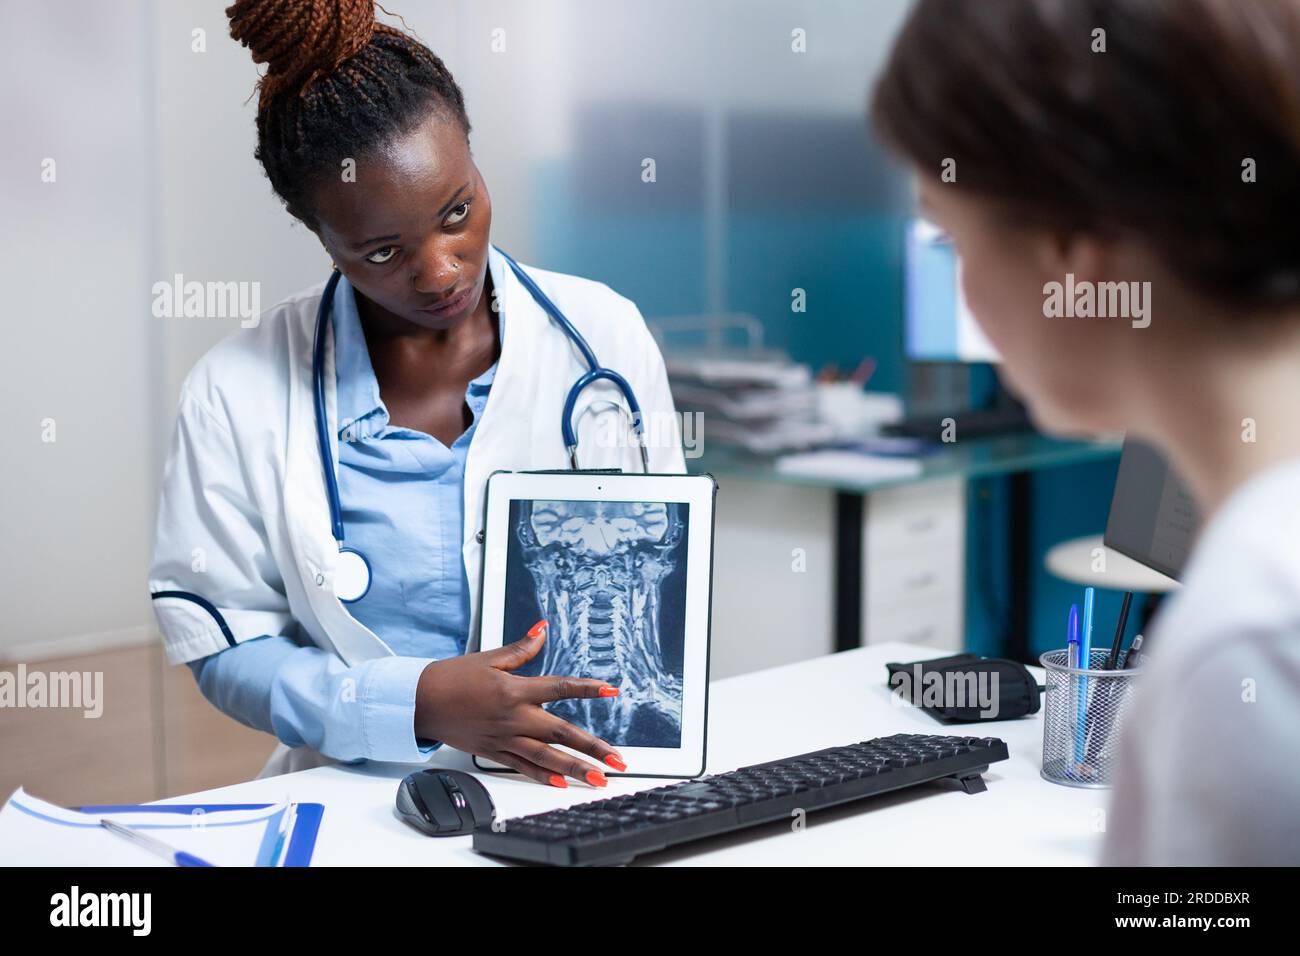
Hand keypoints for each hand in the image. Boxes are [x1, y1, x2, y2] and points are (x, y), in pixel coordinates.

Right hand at [413, 620, 626, 786]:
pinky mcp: (494, 751)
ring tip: (597, 779)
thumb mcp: (490, 657)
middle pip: (561, 733)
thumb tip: (543, 629)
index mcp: (515, 690)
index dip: (588, 688)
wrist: (421, 701)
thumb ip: (522, 647)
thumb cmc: (453, 677)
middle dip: (592, 748)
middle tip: (617, 760)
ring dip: (574, 768)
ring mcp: (504, 738)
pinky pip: (522, 766)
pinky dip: (542, 775)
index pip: (560, 688)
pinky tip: (560, 782)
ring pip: (546, 757)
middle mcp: (514, 717)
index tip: (611, 690)